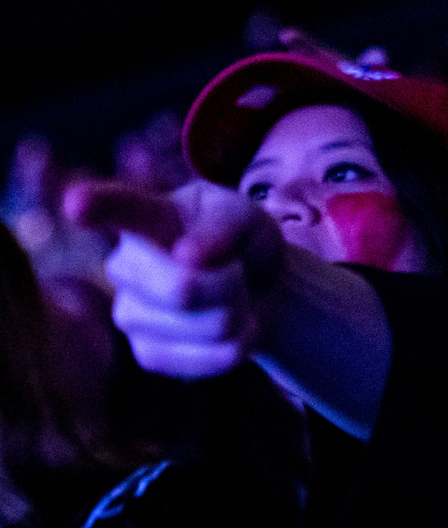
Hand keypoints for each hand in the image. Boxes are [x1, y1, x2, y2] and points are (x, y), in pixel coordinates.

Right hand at [66, 180, 283, 378]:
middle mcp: (124, 264)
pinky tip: (224, 326)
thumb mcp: (247, 217)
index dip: (96, 204)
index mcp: (147, 215)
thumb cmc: (243, 241)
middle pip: (183, 289)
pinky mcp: (149, 354)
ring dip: (239, 311)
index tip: (77, 201)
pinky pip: (215, 357)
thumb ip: (224, 225)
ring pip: (209, 325)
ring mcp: (129, 312)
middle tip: (236, 268)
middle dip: (230, 282)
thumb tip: (187, 254)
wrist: (258, 287)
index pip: (116, 206)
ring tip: (230, 296)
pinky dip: (240, 341)